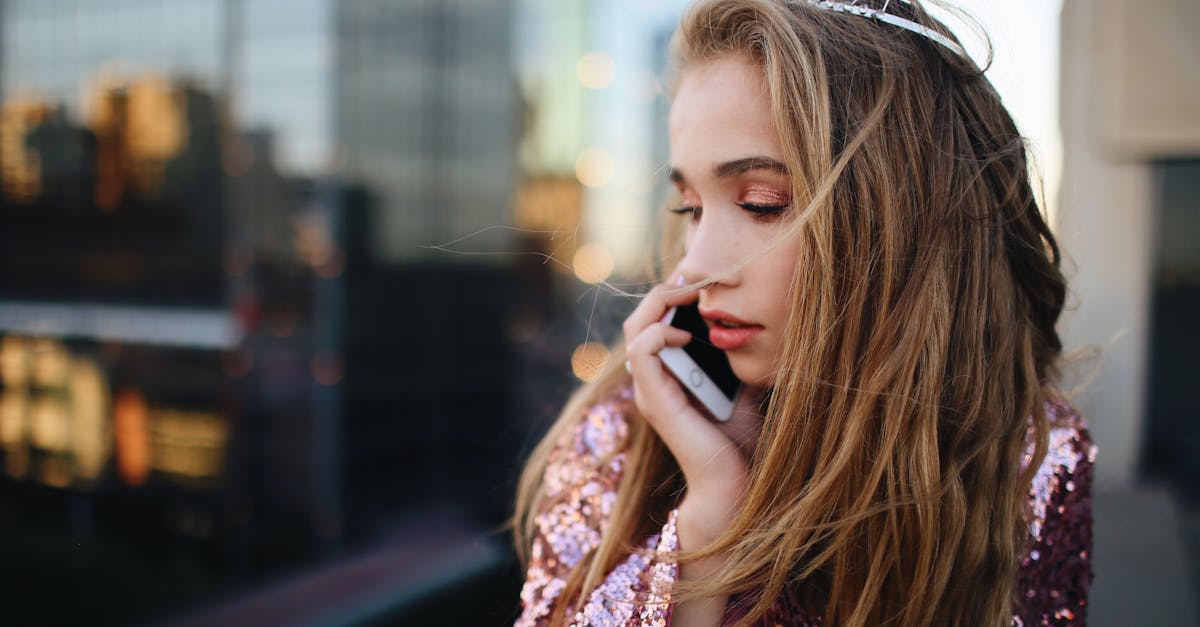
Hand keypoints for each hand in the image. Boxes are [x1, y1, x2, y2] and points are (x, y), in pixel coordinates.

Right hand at [622, 276, 751, 546]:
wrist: (739, 483)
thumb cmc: (741, 442)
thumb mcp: (743, 386)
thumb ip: (737, 358)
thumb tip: (755, 324)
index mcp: (668, 376)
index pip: (655, 321)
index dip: (673, 293)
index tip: (704, 276)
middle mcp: (652, 381)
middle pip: (640, 318)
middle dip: (667, 290)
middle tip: (697, 276)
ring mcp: (649, 391)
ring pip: (635, 328)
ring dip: (661, 302)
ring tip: (691, 292)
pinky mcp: (655, 399)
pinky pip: (642, 349)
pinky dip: (662, 331)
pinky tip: (689, 332)